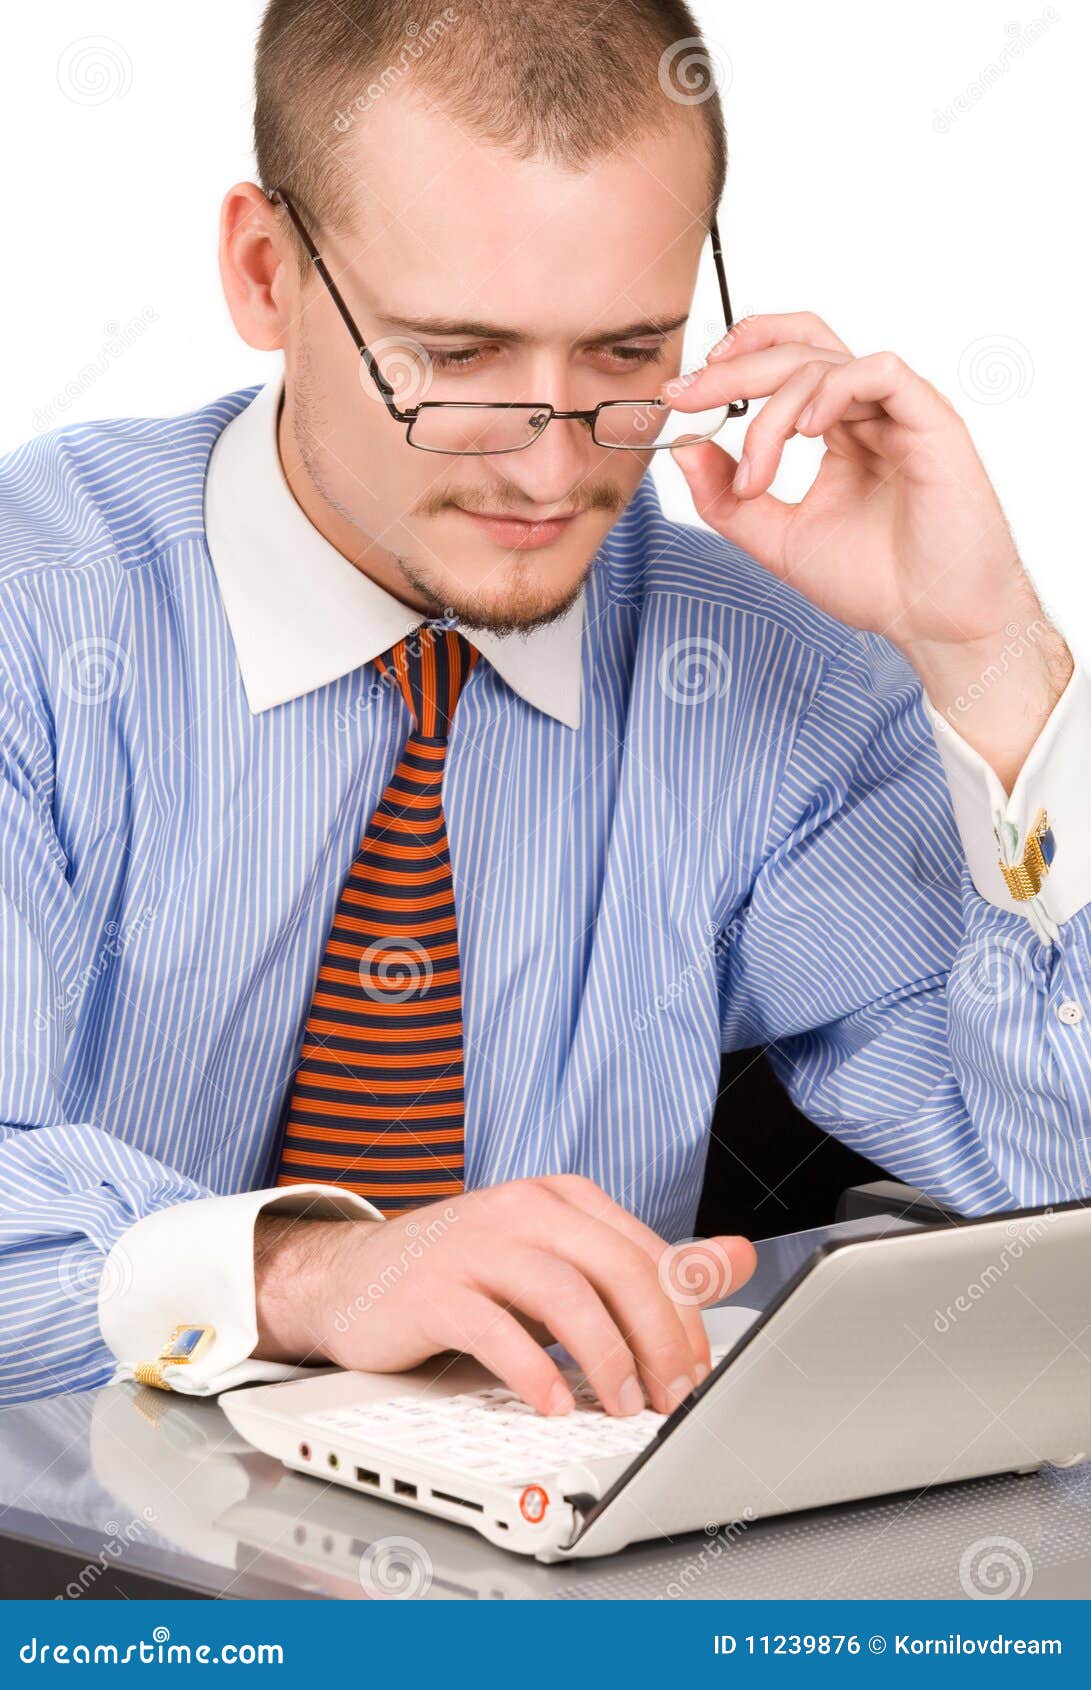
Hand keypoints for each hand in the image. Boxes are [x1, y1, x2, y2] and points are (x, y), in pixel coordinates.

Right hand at [254, 1174, 755, 1416]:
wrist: (353, 1279)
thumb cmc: (467, 1276)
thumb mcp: (560, 1263)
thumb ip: (645, 1265)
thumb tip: (737, 1256)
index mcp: (562, 1197)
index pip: (646, 1252)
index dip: (684, 1318)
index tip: (699, 1375)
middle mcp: (523, 1209)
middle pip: (615, 1268)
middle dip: (657, 1341)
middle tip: (675, 1401)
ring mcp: (476, 1245)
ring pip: (564, 1294)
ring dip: (605, 1359)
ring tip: (623, 1408)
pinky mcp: (434, 1289)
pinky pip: (495, 1330)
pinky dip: (532, 1373)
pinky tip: (551, 1406)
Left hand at [663, 314, 1071, 786]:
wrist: (935, 622)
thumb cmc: (877, 583)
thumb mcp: (777, 541)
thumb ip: (727, 500)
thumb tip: (684, 449)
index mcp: (839, 430)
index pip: (784, 363)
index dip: (732, 364)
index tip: (681, 396)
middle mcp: (868, 412)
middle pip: (794, 351)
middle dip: (731, 372)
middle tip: (686, 397)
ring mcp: (900, 413)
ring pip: (825, 362)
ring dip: (773, 409)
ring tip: (757, 472)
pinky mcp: (930, 420)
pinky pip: (878, 371)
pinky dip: (833, 390)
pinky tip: (806, 431)